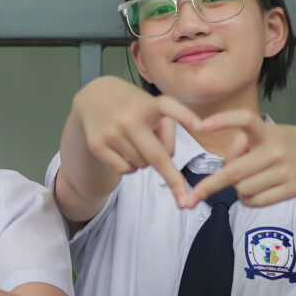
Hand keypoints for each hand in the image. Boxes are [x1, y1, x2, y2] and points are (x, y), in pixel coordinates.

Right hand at [71, 76, 200, 202]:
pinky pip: (124, 170)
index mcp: (150, 105)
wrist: (95, 96)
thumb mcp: (153, 108)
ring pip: (142, 164)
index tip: (200, 126)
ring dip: (146, 163)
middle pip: (157, 156)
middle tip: (184, 200)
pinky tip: (126, 153)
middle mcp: (130, 118)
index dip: (185, 117)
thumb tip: (166, 161)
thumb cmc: (135, 106)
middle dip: (174, 181)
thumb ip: (166, 132)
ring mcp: (112, 132)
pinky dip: (131, 168)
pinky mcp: (98, 144)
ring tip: (137, 144)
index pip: (169, 107)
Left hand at [181, 111, 295, 208]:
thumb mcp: (264, 135)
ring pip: (242, 190)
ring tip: (248, 180)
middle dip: (208, 187)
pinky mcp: (291, 189)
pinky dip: (247, 200)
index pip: (244, 119)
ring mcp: (285, 171)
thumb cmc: (279, 144)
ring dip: (236, 189)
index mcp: (266, 131)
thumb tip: (226, 172)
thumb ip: (242, 147)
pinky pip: (255, 201)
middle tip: (189, 199)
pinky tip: (254, 191)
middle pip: (233, 172)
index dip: (222, 120)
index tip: (200, 125)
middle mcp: (275, 150)